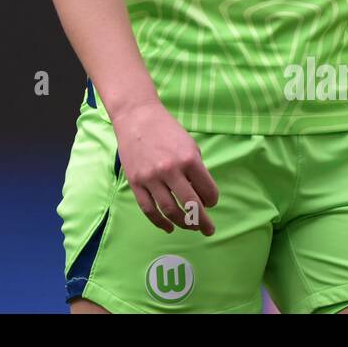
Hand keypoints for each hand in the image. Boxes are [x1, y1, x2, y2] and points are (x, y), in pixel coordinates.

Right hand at [110, 100, 218, 234]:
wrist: (137, 117)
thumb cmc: (167, 130)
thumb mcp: (190, 145)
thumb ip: (197, 169)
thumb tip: (201, 195)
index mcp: (189, 159)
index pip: (208, 191)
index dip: (212, 201)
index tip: (211, 203)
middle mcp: (170, 170)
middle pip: (191, 206)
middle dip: (202, 221)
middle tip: (208, 229)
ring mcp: (151, 178)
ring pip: (170, 211)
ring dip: (183, 223)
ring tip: (190, 226)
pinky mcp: (135, 182)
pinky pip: (148, 209)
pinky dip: (160, 222)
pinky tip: (169, 227)